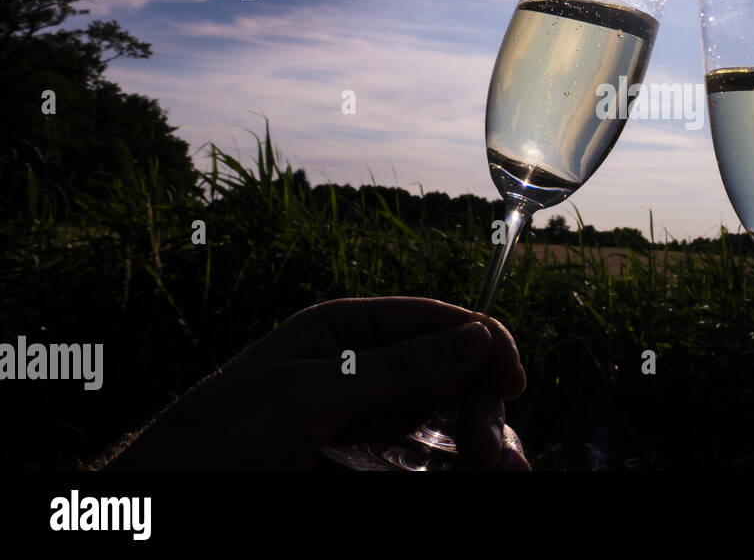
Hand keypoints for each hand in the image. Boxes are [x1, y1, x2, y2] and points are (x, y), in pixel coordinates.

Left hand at [104, 297, 527, 469]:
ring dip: (477, 445)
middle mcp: (369, 372)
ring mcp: (372, 422)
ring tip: (497, 471)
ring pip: (448, 425)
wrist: (176, 496)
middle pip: (454, 377)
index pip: (435, 321)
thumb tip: (477, 337)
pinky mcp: (370, 466)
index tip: (512, 381)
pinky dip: (449, 469)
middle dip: (479, 409)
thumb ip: (394, 367)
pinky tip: (466, 476)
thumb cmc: (223, 433)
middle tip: (492, 455)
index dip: (483, 343)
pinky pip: (426, 462)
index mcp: (349, 331)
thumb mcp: (308, 395)